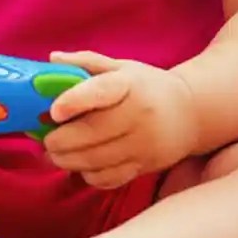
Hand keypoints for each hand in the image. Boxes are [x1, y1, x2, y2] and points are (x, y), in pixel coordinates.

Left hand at [42, 50, 198, 189]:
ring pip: (96, 161)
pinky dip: (89, 176)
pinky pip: (109, 179)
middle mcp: (138, 115)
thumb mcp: (121, 67)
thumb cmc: (147, 87)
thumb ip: (86, 62)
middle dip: (59, 141)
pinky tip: (82, 165)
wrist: (191, 113)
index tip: (53, 111)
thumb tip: (52, 59)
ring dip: (67, 161)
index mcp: (129, 85)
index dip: (74, 101)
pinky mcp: (144, 166)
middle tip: (46, 140)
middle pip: (91, 134)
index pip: (101, 91)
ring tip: (55, 154)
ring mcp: (143, 144)